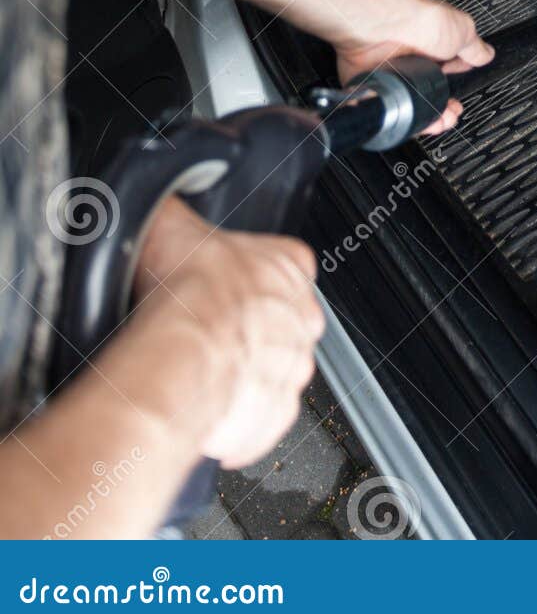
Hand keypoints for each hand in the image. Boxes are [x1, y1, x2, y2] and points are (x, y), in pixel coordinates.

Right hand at [134, 198, 324, 468]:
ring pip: (268, 370)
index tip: (220, 283)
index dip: (247, 274)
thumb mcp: (169, 224)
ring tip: (197, 369)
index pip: (282, 263)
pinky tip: (202, 406)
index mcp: (288, 265)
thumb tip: (158, 194)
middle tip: (203, 330)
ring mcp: (291, 368)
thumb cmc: (186, 292)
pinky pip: (257, 419)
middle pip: (276, 320)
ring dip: (238, 371)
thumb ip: (172, 209)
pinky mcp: (275, 415)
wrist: (182, 355)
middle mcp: (301, 317)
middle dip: (244, 327)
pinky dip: (233, 418)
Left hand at [335, 0, 492, 135]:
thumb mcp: (462, 30)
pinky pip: (388, 108)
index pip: (448, 73)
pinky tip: (411, 120)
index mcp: (434, 45)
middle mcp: (412, 58)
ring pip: (410, 104)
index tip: (459, 101)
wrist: (383, 26)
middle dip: (442, 109)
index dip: (456, 90)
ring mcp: (393, 72)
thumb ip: (474, 47)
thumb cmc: (418, 20)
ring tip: (436, 122)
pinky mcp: (374, 83)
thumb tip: (486, 54)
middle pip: (428, 92)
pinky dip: (399, 119)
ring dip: (425, 117)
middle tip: (449, 115)